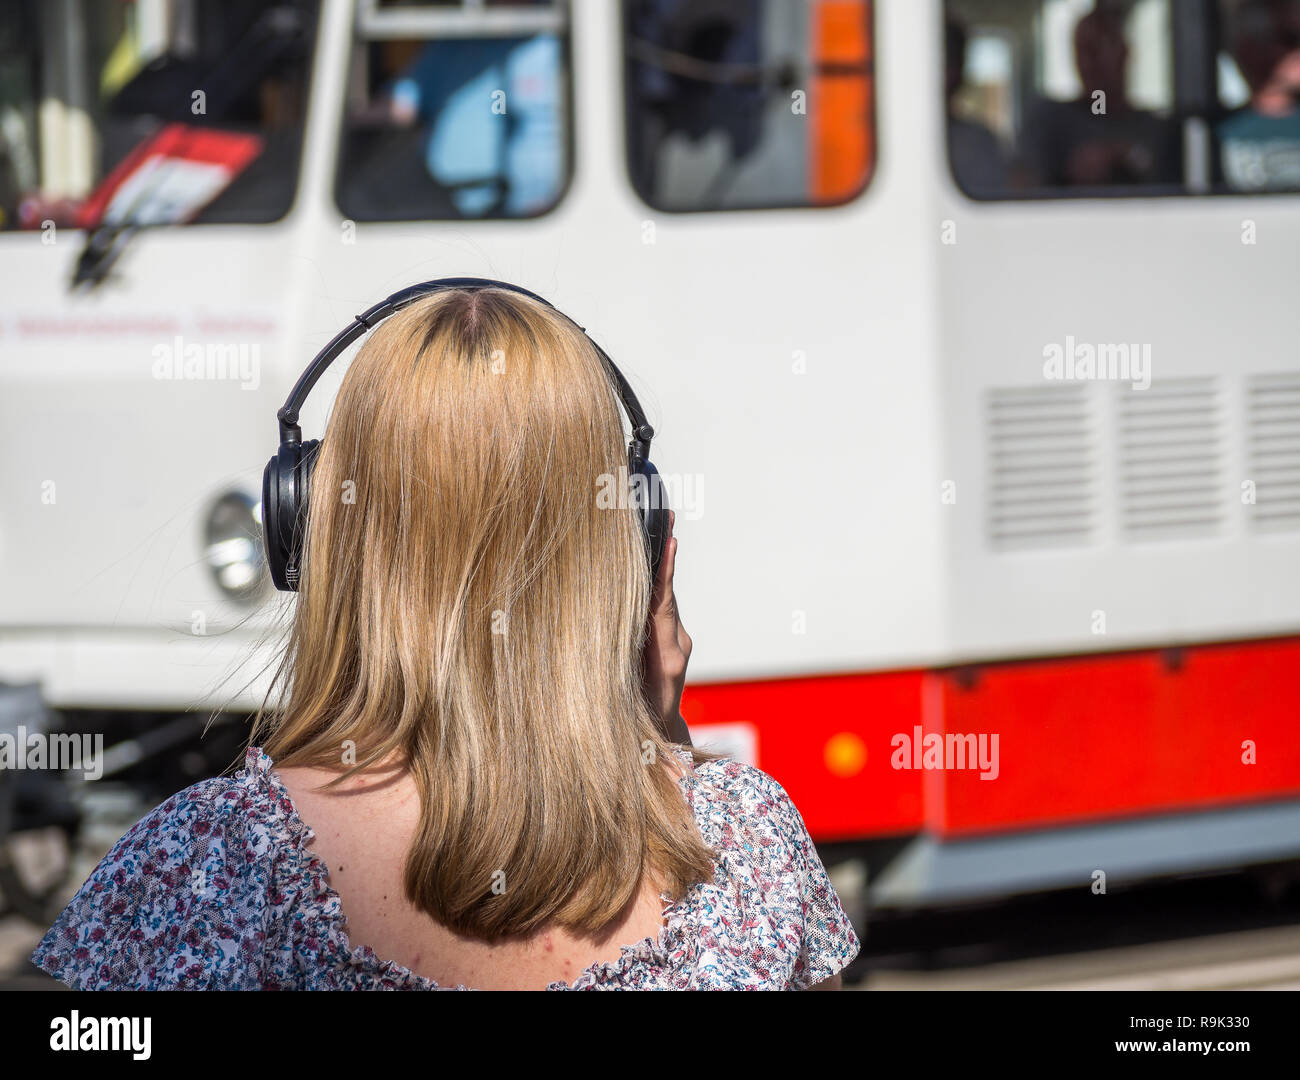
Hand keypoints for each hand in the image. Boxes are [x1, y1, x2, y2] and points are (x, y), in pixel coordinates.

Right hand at [641, 511, 692, 745]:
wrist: (662, 738)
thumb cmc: (639, 721)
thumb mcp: (628, 694)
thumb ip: (623, 663)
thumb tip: (625, 628)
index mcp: (666, 655)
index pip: (663, 605)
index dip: (665, 573)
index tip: (671, 541)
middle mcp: (678, 643)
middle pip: (667, 593)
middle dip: (666, 556)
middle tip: (669, 515)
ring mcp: (679, 641)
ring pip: (665, 599)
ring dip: (662, 566)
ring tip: (663, 525)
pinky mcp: (676, 641)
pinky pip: (663, 608)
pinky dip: (657, 586)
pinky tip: (652, 561)